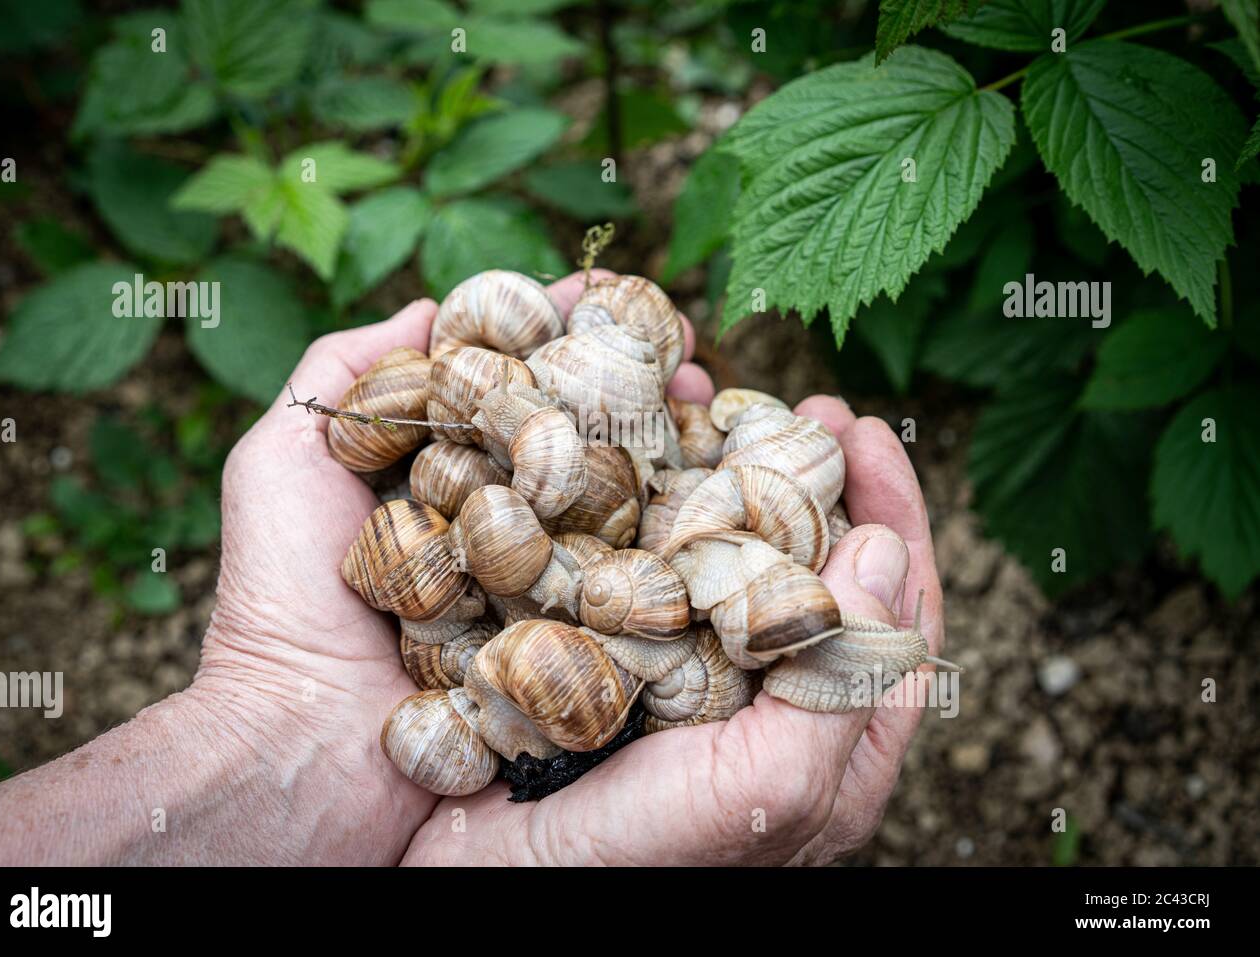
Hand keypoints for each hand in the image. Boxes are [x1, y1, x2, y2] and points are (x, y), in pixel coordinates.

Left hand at [196, 269, 716, 863]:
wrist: (305, 745)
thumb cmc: (281, 600)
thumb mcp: (283, 462)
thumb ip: (343, 374)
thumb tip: (430, 306)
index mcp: (450, 480)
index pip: (519, 391)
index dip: (564, 339)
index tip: (610, 294)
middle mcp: (507, 528)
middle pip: (585, 439)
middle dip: (638, 382)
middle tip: (687, 343)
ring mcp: (545, 587)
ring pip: (624, 505)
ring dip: (676, 448)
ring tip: (714, 400)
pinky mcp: (574, 648)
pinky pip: (636, 587)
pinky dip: (683, 541)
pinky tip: (722, 491)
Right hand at [398, 366, 943, 865]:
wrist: (464, 892)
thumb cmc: (622, 867)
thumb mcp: (752, 797)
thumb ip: (833, 693)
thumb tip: (883, 552)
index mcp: (824, 748)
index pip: (892, 616)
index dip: (891, 514)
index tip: (862, 432)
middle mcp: (763, 713)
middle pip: (818, 577)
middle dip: (820, 482)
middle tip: (803, 408)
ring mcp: (688, 687)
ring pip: (734, 568)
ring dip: (737, 483)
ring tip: (721, 408)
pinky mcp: (617, 669)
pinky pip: (652, 576)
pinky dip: (653, 510)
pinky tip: (633, 457)